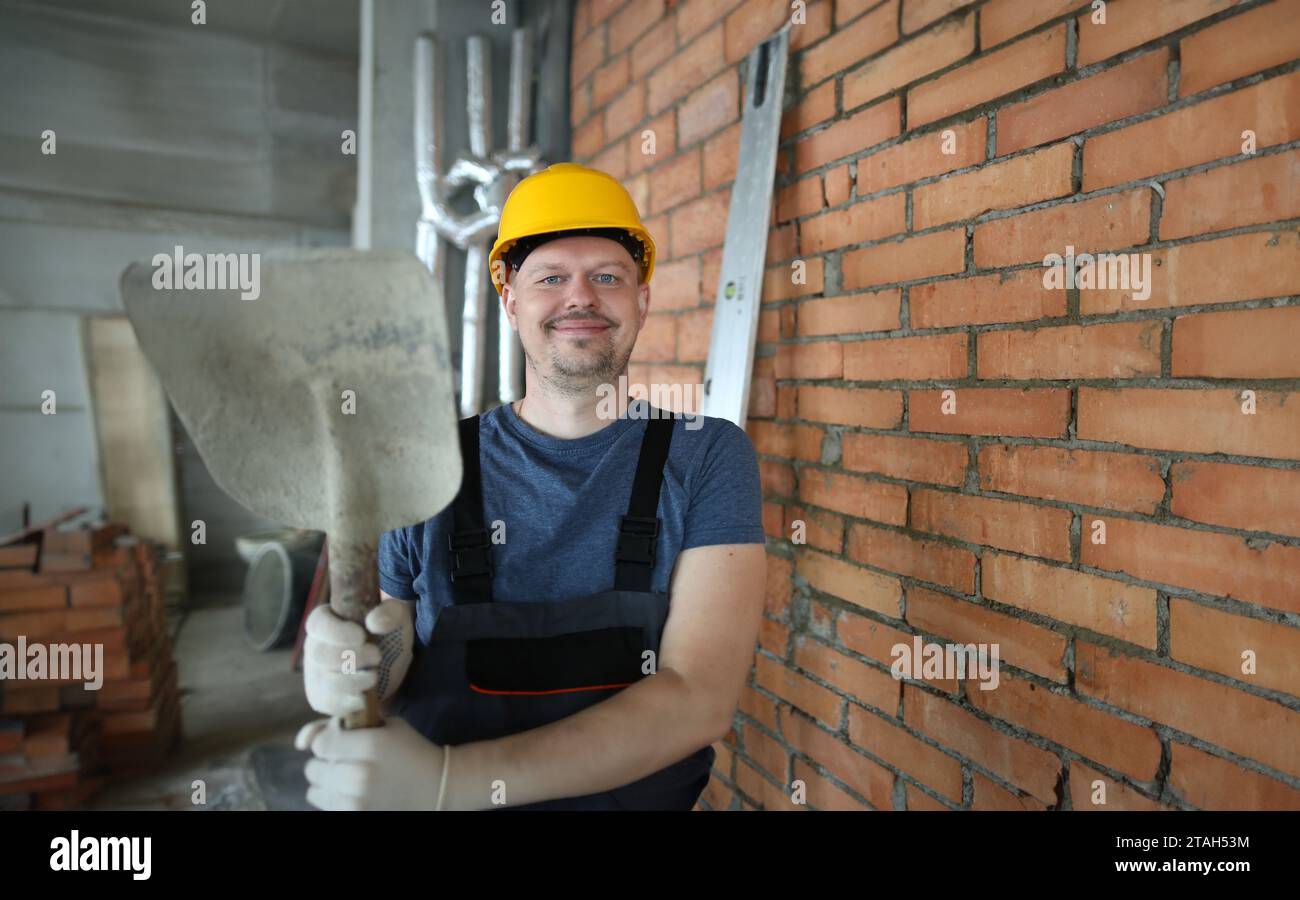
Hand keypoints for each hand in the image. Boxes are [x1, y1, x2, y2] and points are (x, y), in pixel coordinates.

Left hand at [296, 715, 446, 810]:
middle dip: (326, 762)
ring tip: (348, 777)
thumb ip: (345, 724)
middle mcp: (359, 774)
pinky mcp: (355, 815)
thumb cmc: (410, 749)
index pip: (321, 744)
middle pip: (313, 769)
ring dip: (327, 782)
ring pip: (314, 790)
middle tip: (346, 760)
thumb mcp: (384, 725)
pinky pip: (325, 805)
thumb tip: (301, 740)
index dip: (329, 740)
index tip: (341, 741)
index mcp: (370, 745)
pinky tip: (351, 792)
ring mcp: (356, 801)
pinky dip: (333, 798)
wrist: (437, 785)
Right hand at [302, 599, 413, 716]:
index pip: (318, 623)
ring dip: (353, 680)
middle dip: (352, 657)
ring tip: (375, 675)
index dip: (337, 632)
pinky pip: (328, 703)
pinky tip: (365, 695)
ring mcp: (316, 674)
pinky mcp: (322, 697)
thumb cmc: (388, 633)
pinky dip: (350, 702)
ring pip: (325, 681)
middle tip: (377, 655)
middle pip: (320, 654)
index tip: (362, 636)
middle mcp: (315, 646)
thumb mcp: (396, 617)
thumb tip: (375, 622)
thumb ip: (390, 613)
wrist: (391, 664)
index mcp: (326, 621)